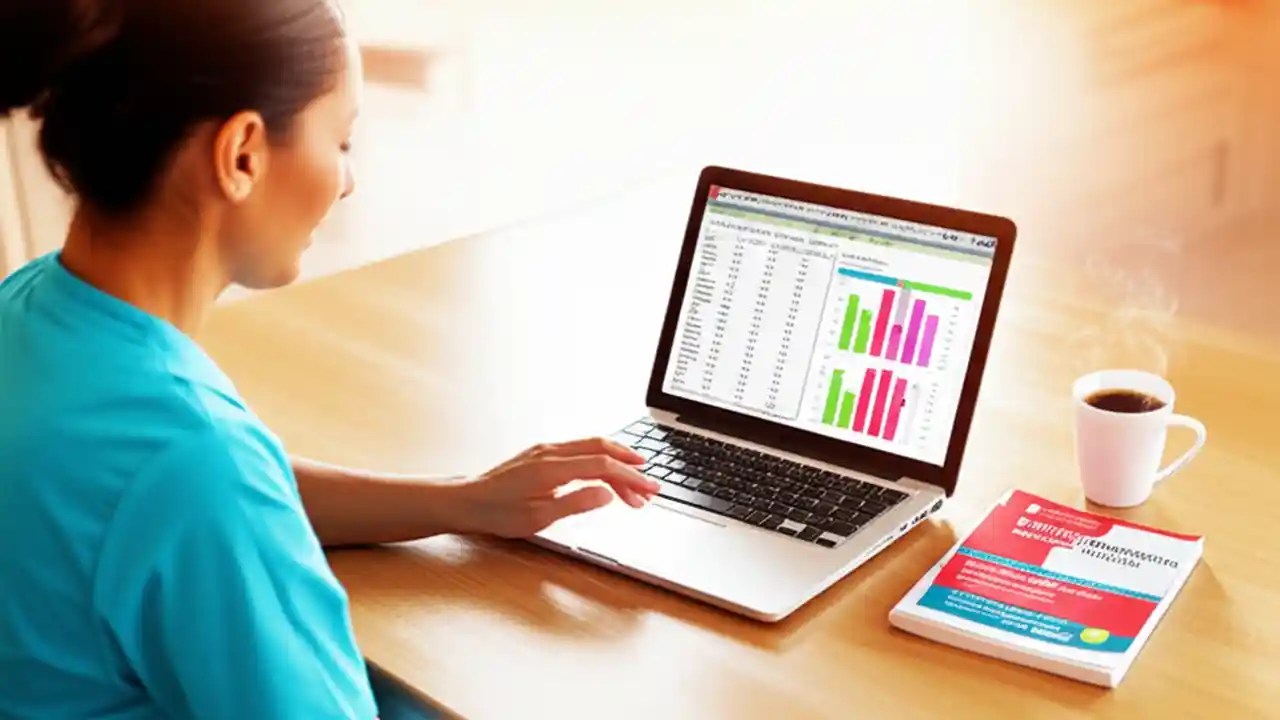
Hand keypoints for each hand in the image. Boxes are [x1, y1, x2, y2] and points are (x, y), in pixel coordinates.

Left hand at [453, 437, 660, 537]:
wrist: (467, 501)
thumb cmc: (497, 512)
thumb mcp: (538, 517)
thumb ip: (575, 503)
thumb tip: (606, 493)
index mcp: (552, 467)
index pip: (602, 465)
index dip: (630, 477)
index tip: (648, 489)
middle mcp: (551, 452)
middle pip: (602, 450)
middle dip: (630, 466)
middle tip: (650, 487)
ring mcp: (546, 450)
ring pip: (592, 446)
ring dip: (617, 462)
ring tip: (635, 483)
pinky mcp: (543, 454)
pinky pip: (580, 449)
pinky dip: (601, 459)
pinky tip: (607, 471)